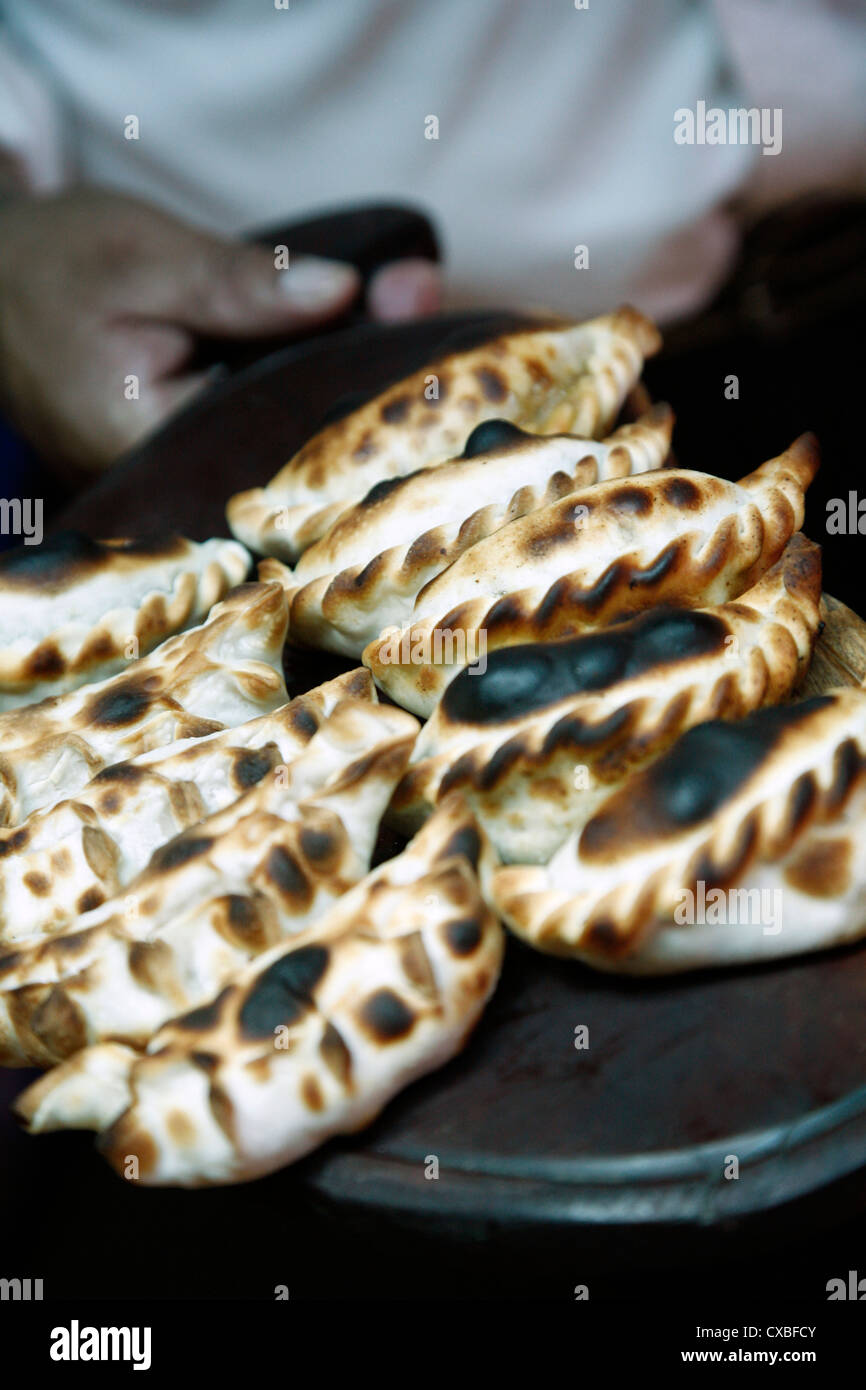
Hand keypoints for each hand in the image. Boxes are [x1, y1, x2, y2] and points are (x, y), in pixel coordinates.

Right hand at [0, 188, 439, 472]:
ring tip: (408, 319)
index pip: (279, 440)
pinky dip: (305, 387)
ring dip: (343, 383)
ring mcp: (180, 474)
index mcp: (150, 448)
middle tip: (428, 313)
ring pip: (282, 437)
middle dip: (364, 386)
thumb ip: (240, 284)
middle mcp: (170, 483)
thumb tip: (344, 292)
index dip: (356, 394)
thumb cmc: (55, 263)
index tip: (422, 340)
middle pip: (291, 446)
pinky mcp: (189, 451)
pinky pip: (264, 426)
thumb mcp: (146, 256)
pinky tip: (357, 346)